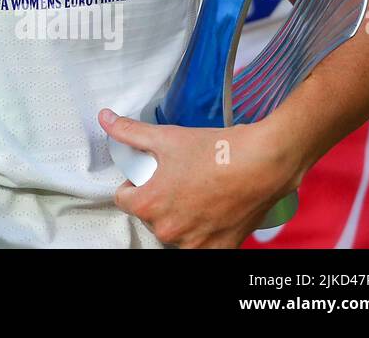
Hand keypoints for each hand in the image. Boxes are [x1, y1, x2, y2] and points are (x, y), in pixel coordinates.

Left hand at [100, 108, 299, 247]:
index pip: (123, 199)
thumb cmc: (215, 151)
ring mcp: (195, 244)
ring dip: (179, 216)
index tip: (149, 175)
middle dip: (158, 199)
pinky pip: (199, 243)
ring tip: (196, 192)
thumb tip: (106, 119)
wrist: (263, 163)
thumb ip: (129, 132)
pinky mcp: (220, 249)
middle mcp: (168, 231)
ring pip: (174, 231)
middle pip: (149, 216)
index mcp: (149, 205)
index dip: (134, 184)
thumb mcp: (165, 137)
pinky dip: (202, 230)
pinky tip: (211, 210)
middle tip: (177, 179)